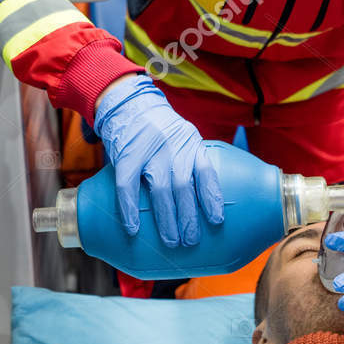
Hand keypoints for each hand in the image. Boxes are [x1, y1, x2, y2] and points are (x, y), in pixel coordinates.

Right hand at [92, 75, 223, 245]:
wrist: (129, 102)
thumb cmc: (159, 128)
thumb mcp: (183, 136)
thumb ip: (191, 160)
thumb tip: (202, 200)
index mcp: (191, 143)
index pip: (206, 172)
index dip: (211, 198)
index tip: (217, 220)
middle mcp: (173, 147)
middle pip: (184, 186)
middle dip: (189, 216)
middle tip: (191, 240)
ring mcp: (149, 151)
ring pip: (161, 189)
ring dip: (167, 218)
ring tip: (171, 241)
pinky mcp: (126, 155)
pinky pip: (128, 186)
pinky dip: (130, 209)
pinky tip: (133, 228)